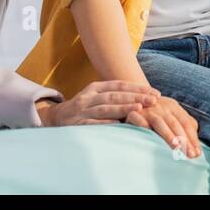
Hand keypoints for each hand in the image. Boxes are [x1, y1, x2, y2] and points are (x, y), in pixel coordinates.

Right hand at [37, 79, 159, 126]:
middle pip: (115, 95)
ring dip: (123, 108)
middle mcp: (89, 97)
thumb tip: (143, 97)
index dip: (138, 88)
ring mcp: (81, 110)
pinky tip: (116, 123)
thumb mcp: (96, 97)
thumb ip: (114, 96)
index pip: (120, 85)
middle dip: (135, 97)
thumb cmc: (83, 108)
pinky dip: (104, 122)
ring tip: (139, 109)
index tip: (155, 93)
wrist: (54, 118)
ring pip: (105, 108)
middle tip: (153, 100)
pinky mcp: (76, 124)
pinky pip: (91, 123)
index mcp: (95, 88)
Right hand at [125, 94, 203, 157]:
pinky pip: (138, 119)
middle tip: (190, 154)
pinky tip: (148, 134)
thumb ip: (184, 127)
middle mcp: (162, 106)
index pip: (186, 123)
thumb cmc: (156, 114)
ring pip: (159, 122)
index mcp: (173, 107)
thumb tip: (196, 147)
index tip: (197, 153)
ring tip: (176, 146)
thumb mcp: (172, 116)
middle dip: (184, 140)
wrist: (133, 98)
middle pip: (175, 123)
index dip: (192, 138)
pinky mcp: (133, 113)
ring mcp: (148, 109)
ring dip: (168, 134)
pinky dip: (143, 125)